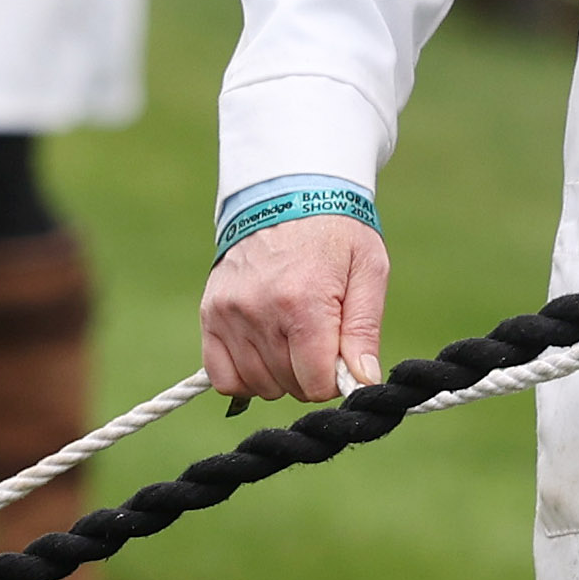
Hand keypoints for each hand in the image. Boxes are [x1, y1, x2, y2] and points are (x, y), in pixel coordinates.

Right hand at [202, 216, 387, 401]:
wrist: (284, 193)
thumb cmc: (335, 232)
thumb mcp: (368, 270)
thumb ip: (365, 330)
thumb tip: (364, 383)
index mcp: (304, 302)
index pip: (317, 384)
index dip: (335, 378)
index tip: (340, 354)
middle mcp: (260, 311)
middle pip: (289, 386)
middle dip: (309, 373)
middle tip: (318, 337)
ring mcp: (230, 313)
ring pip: (258, 385)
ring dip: (279, 374)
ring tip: (290, 337)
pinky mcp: (210, 314)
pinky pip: (222, 375)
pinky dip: (244, 375)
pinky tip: (262, 354)